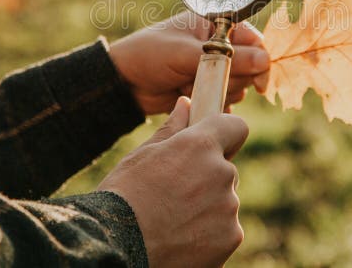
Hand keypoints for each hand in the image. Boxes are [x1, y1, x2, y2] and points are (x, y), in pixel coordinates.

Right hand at [98, 97, 247, 267]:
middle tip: (174, 194)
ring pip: (224, 200)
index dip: (224, 135)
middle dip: (207, 177)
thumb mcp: (142, 156)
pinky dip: (209, 234)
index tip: (212, 146)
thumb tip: (185, 105)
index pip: (236, 127)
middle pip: (225, 169)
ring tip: (172, 220)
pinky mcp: (230, 237)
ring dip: (207, 207)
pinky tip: (180, 238)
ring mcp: (228, 208)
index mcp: (200, 146)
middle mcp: (221, 173)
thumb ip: (172, 129)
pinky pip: (225, 228)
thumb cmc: (123, 197)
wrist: (115, 247)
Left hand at [109, 12, 269, 114]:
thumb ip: (225, 58)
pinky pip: (226, 99)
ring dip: (217, 91)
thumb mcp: (184, 53)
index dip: (260, 61)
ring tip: (187, 85)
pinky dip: (214, 104)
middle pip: (250, 66)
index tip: (259, 83)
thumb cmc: (148, 55)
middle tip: (201, 78)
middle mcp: (219, 45)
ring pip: (239, 85)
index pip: (252, 41)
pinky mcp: (207, 88)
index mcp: (214, 25)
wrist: (124, 84)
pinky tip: (193, 100)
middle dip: (230, 78)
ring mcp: (213, 68)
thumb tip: (265, 60)